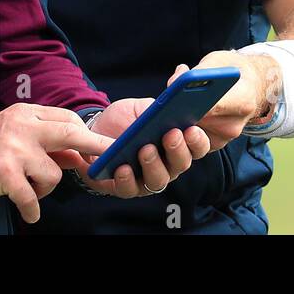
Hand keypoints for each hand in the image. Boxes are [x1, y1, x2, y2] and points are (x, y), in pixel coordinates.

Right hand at [0, 103, 112, 222]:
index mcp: (25, 113)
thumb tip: (80, 155)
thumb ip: (46, 143)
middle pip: (70, 132)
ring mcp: (14, 148)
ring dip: (45, 188)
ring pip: (53, 173)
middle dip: (95, 145)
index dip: (86, 135)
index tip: (100, 147)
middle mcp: (22, 126)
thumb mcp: (16, 137)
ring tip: (26, 189)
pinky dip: (33, 209)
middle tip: (111, 155)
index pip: (66, 119)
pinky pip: (32, 197)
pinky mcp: (5, 172)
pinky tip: (29, 213)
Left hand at [73, 97, 209, 197]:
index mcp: (177, 145)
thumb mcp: (142, 108)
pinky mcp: (124, 186)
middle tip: (170, 136)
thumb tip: (170, 104)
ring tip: (145, 150)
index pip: (197, 147)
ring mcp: (147, 179)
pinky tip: (122, 167)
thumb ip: (157, 108)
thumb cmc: (126, 119)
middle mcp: (167, 166)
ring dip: (153, 165)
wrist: (96, 128)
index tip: (191, 129)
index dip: (197, 140)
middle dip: (177, 150)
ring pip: (158, 181)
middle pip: (180, 165)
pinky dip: (126, 180)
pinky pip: (129, 189)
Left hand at [169, 50, 282, 151]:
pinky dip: (177, 132)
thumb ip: (196, 71)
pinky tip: (161, 123)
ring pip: (191, 136)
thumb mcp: (217, 61)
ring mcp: (223, 137)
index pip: (215, 106)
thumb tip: (173, 84)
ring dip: (174, 127)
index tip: (174, 103)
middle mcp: (234, 124)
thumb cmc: (234, 69)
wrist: (254, 86)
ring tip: (155, 119)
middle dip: (177, 118)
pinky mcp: (213, 144)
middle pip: (199, 125)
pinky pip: (190, 141)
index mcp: (242, 100)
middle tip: (158, 114)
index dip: (192, 105)